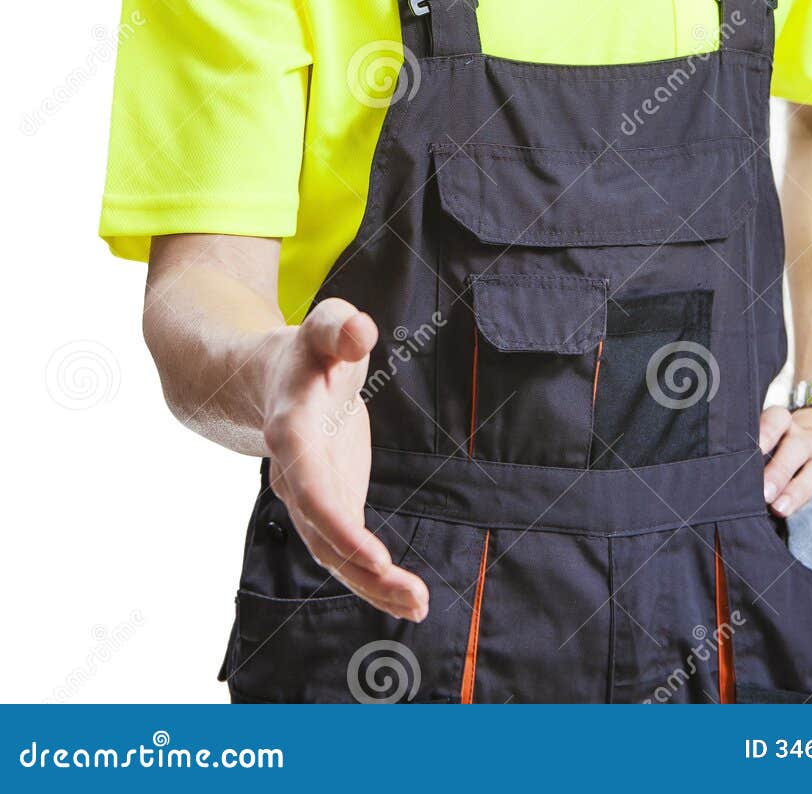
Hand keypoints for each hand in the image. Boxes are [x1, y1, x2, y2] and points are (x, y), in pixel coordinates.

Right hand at [260, 298, 428, 621]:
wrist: (273, 379)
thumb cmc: (309, 350)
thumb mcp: (324, 325)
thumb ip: (339, 326)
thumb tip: (359, 331)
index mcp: (291, 430)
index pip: (308, 484)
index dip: (336, 522)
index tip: (372, 554)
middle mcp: (294, 473)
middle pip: (322, 531)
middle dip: (362, 566)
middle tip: (410, 592)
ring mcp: (310, 496)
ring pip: (334, 554)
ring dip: (374, 585)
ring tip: (419, 605)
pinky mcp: (331, 505)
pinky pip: (348, 551)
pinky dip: (375, 578)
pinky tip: (410, 598)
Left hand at [760, 404, 811, 515]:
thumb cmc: (790, 454)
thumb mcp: (777, 446)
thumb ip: (755, 456)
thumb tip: (719, 473)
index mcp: (786, 429)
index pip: (777, 419)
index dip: (766, 431)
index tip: (752, 450)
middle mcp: (807, 442)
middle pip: (795, 449)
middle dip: (778, 471)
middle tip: (763, 493)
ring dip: (799, 489)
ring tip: (780, 509)